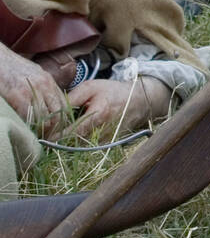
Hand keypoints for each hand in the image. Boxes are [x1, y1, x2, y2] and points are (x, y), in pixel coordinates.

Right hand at [0, 44, 66, 129]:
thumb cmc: (12, 69)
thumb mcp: (33, 75)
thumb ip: (43, 89)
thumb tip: (50, 107)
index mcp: (49, 81)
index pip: (65, 107)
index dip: (61, 122)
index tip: (55, 131)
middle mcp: (44, 86)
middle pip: (58, 115)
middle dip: (51, 129)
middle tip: (44, 137)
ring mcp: (32, 91)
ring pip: (45, 119)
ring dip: (39, 130)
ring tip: (33, 133)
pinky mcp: (19, 97)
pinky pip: (29, 118)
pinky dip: (27, 126)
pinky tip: (23, 126)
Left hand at [55, 76, 171, 142]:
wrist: (138, 101)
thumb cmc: (112, 92)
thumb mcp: (91, 87)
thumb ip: (72, 98)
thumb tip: (54, 111)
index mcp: (98, 114)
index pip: (72, 132)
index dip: (56, 137)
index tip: (44, 137)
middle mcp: (103, 131)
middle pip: (74, 144)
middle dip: (60, 143)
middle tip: (47, 138)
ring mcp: (107, 141)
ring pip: (81, 149)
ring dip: (69, 145)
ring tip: (58, 139)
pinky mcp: (109, 146)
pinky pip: (89, 149)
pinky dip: (79, 146)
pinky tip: (73, 139)